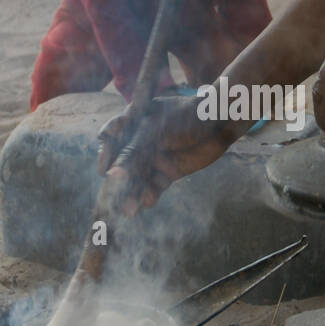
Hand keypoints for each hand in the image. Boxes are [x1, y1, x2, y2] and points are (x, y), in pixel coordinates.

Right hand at [96, 95, 235, 212]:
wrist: (221, 122)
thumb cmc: (187, 116)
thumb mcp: (156, 132)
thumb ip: (134, 154)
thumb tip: (111, 176)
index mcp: (133, 121)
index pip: (111, 137)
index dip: (106, 155)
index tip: (104, 172)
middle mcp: (140, 140)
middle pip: (124, 163)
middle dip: (120, 182)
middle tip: (112, 202)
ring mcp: (155, 156)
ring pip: (139, 177)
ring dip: (134, 193)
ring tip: (130, 209)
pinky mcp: (168, 171)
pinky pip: (154, 185)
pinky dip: (150, 195)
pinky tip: (148, 201)